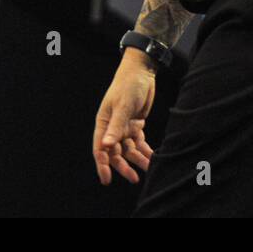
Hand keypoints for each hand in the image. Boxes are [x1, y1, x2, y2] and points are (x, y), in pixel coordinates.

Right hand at [92, 49, 156, 184]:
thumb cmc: (128, 86)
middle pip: (115, 152)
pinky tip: (152, 158)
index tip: (107, 179)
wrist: (142, 72)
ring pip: (129, 150)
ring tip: (148, 168)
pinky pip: (139, 143)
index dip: (102, 164)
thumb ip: (115, 126)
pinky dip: (145, 151)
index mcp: (103, 123)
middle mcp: (112, 127)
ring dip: (137, 160)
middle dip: (123, 166)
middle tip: (134, 178)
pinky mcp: (136, 125)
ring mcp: (124, 127)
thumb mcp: (122, 106)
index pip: (100, 148)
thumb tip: (106, 146)